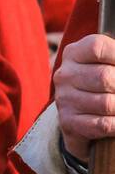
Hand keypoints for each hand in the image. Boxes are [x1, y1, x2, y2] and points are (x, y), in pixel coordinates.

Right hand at [54, 33, 114, 161]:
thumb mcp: (109, 62)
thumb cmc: (105, 80)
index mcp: (74, 53)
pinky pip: (102, 124)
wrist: (85, 110)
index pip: (97, 48)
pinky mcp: (68, 122)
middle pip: (105, 77)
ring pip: (107, 103)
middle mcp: (65, 75)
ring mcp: (64, 98)